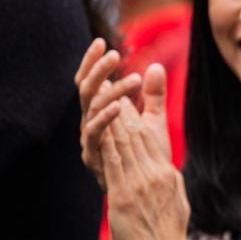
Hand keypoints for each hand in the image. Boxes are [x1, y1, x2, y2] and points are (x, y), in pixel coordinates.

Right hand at [76, 38, 141, 189]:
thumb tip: (155, 66)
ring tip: (132, 79)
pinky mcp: (93, 156)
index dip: (92, 63)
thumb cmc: (143, 159)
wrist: (142, 197)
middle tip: (114, 54)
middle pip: (85, 89)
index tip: (101, 42)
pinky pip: (95, 133)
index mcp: (100, 113)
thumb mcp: (152, 123)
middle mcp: (90, 123)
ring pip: (90, 108)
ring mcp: (89, 139)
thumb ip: (153, 96)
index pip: (91, 82)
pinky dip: (105, 117)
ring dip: (110, 91)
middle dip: (97, 69)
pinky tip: (120, 106)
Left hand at [99, 65, 189, 239]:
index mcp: (167, 174)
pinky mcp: (124, 196)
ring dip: (112, 119)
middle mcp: (155, 175)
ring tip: (102, 100)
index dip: (135, 116)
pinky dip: (106, 142)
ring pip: (124, 143)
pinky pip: (114, 164)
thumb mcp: (177, 199)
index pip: (150, 138)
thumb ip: (168, 178)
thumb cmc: (170, 234)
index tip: (124, 99)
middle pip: (137, 135)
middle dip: (122, 109)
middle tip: (110, 88)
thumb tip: (166, 167)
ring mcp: (140, 184)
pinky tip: (97, 128)